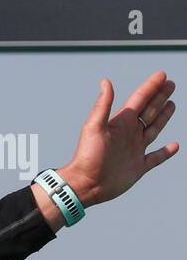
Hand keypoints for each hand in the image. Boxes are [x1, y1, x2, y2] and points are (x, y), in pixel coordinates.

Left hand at [59, 71, 178, 206]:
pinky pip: (156, 157)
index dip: (151, 87)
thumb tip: (105, 81)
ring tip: (172, 104)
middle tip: (170, 84)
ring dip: (163, 117)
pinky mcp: (138, 166)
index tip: (162, 74)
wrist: (85, 184)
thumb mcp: (94, 128)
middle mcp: (129, 134)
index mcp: (121, 123)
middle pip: (149, 111)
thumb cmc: (87, 156)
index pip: (140, 99)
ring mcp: (135, 150)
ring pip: (154, 129)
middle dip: (160, 97)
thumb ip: (103, 105)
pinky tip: (174, 146)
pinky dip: (166, 152)